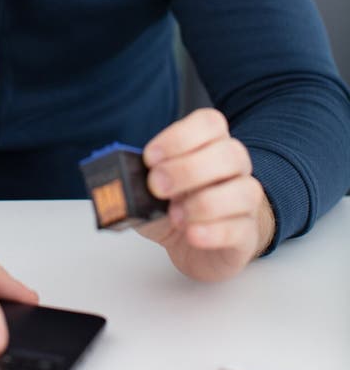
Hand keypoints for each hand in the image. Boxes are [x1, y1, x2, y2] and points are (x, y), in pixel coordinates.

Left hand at [136, 108, 275, 281]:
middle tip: (158, 186)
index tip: (151, 157)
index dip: (179, 137)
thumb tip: (121, 182)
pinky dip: (213, 231)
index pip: (209, 123)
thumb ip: (138, 183)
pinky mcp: (248, 235)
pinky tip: (192, 234)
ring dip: (204, 203)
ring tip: (175, 215)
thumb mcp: (149, 192)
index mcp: (210, 145)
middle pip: (230, 153)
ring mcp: (246, 202)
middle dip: (188, 169)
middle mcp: (234, 168)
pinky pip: (242, 228)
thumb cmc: (176, 210)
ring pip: (245, 190)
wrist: (199, 246)